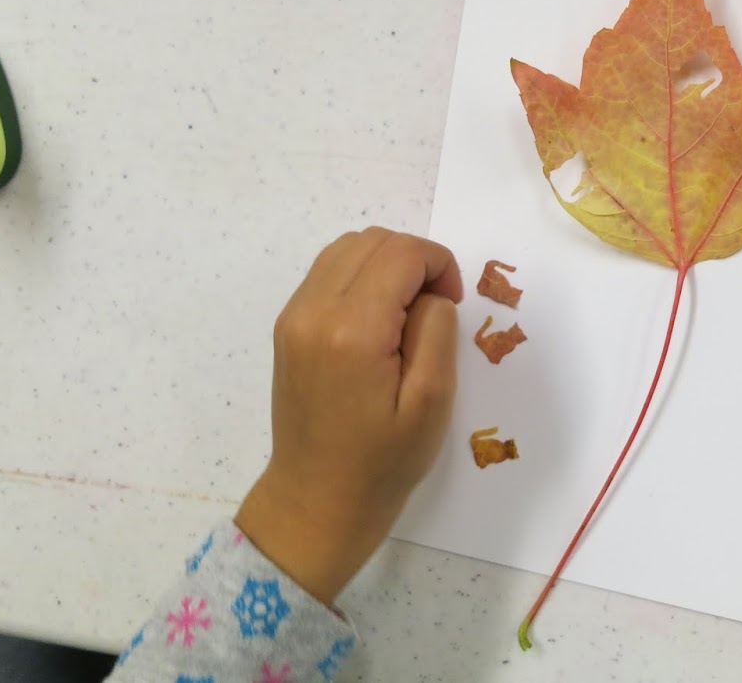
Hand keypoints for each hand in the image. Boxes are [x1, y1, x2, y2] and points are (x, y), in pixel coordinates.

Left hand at [235, 228, 462, 603]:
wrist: (316, 501)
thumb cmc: (382, 462)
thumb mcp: (432, 401)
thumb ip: (436, 330)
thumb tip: (429, 294)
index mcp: (353, 330)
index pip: (402, 253)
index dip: (440, 265)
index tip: (452, 304)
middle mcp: (314, 311)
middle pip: (374, 240)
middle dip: (416, 260)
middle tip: (435, 308)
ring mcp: (294, 317)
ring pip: (348, 247)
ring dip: (388, 263)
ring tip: (408, 311)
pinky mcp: (288, 327)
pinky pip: (329, 272)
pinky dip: (362, 276)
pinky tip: (378, 319)